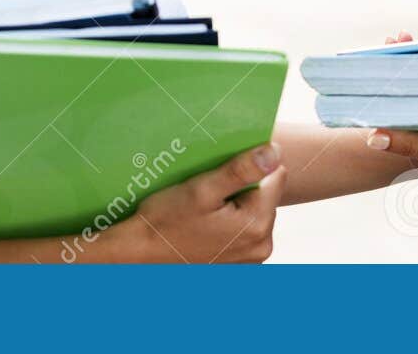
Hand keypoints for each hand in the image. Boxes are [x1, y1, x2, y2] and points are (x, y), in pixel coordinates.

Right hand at [113, 143, 285, 262]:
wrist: (141, 256)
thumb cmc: (166, 221)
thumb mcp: (201, 189)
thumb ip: (241, 170)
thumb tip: (275, 152)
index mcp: (258, 224)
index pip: (276, 175)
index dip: (251, 167)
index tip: (222, 173)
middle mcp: (262, 246)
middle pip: (266, 195)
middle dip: (242, 187)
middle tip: (210, 192)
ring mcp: (252, 258)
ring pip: (256, 211)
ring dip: (236, 204)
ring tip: (205, 209)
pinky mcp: (241, 263)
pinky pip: (245, 230)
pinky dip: (230, 223)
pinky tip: (206, 225)